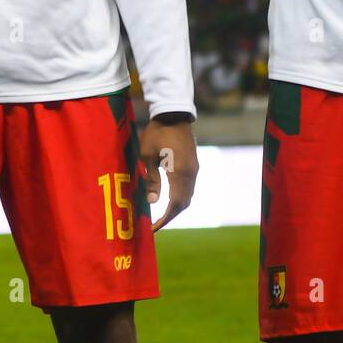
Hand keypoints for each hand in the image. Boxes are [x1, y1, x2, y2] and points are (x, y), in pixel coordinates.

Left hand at [139, 116, 197, 232]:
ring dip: (175, 208)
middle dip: (170, 216)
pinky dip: (179, 197)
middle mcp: (191, 174)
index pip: (175, 205)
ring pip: (188, 196)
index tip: (154, 229)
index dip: (165, 219)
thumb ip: (151, 179)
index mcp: (180, 173)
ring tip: (161, 215)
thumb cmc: (157, 132)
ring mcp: (194, 169)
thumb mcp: (148, 155)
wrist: (174, 113)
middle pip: (184, 203)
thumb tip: (152, 202)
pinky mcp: (193, 164)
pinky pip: (189, 187)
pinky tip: (168, 199)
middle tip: (155, 225)